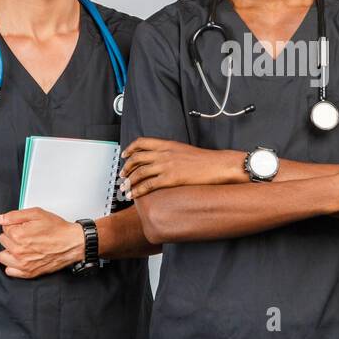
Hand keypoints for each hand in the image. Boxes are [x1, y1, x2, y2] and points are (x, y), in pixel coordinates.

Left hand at [0, 207, 84, 277]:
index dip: (15, 225)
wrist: (72, 243)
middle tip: (27, 235)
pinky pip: (10, 270)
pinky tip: (22, 258)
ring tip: (22, 246)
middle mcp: (18, 250)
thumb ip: (14, 216)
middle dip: (12, 236)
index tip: (25, 226)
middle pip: (3, 241)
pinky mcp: (28, 272)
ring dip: (10, 251)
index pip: (4, 228)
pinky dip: (14, 265)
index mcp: (18, 234)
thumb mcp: (37, 214)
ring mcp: (22, 263)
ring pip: (3, 256)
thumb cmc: (57, 229)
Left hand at [120, 138, 245, 197]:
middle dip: (126, 168)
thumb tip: (160, 159)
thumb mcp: (184, 150)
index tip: (125, 155)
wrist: (217, 165)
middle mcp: (164, 153)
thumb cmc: (205, 160)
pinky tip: (134, 195)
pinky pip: (148, 185)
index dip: (130, 149)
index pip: (141, 142)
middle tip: (122, 175)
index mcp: (167, 144)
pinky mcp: (170, 179)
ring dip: (129, 181)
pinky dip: (138, 191)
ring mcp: (166, 166)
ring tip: (125, 188)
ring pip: (139, 172)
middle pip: (136, 158)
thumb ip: (170, 152)